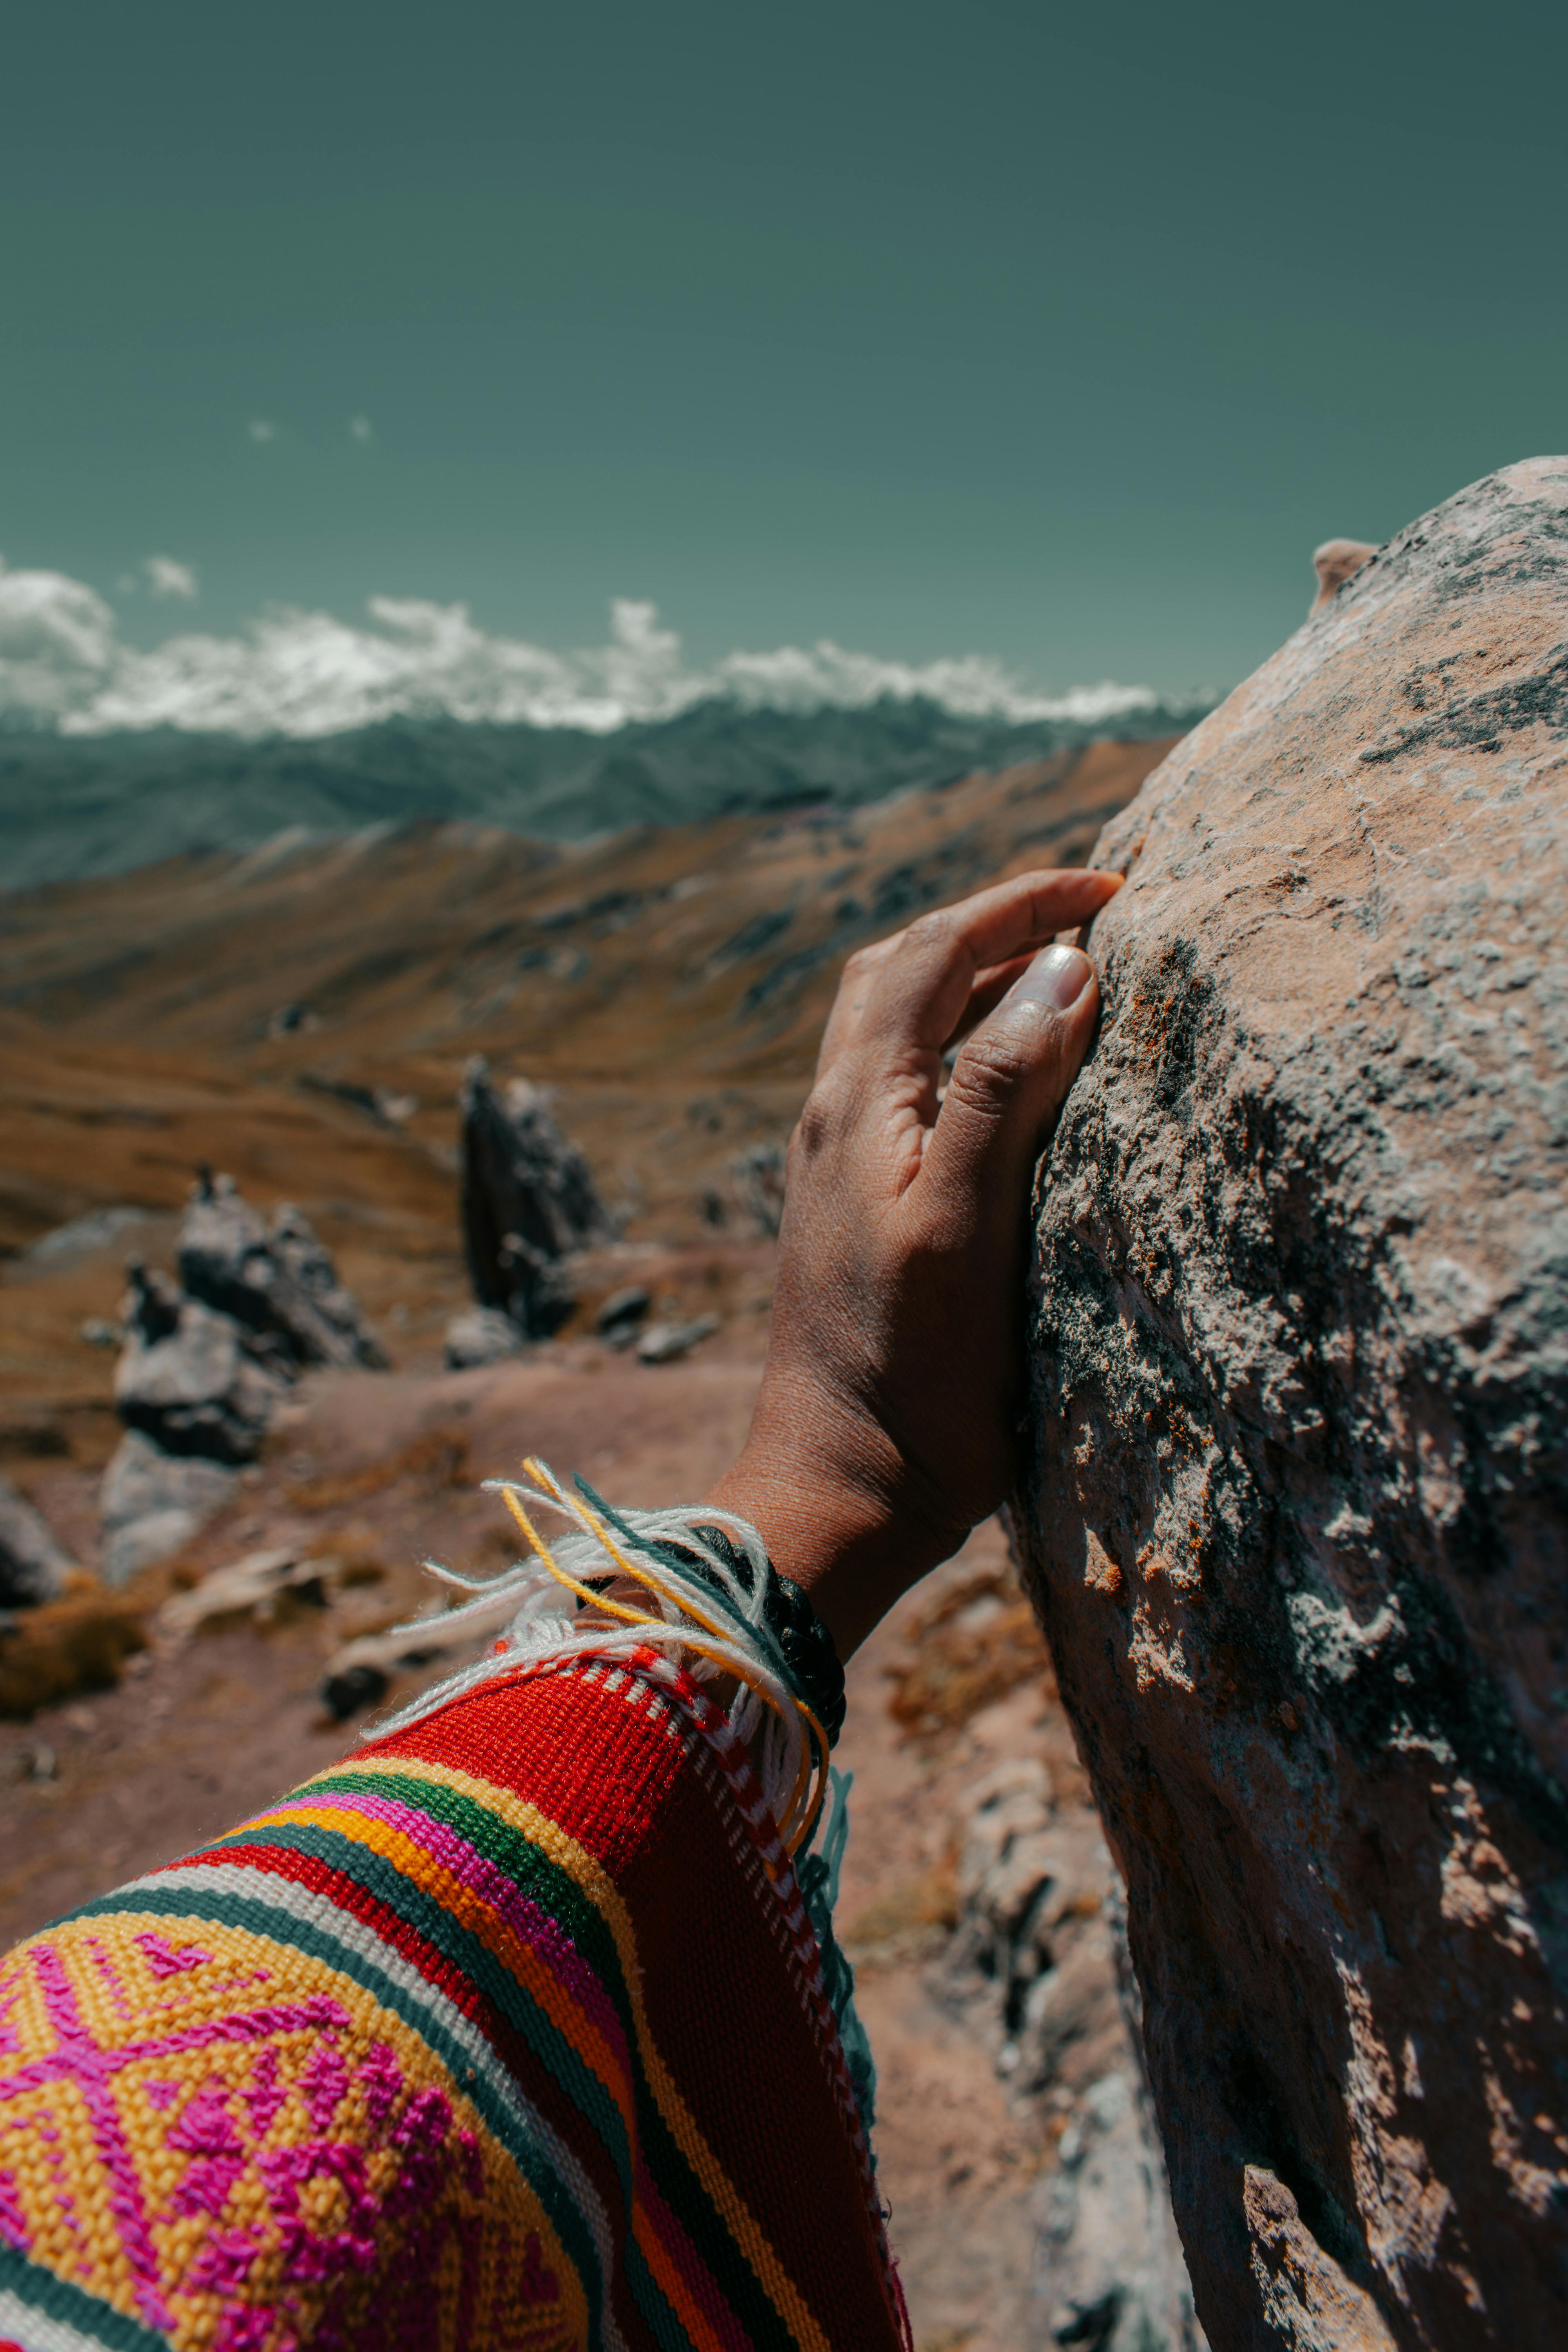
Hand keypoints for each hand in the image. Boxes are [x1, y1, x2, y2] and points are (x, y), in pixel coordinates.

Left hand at [705, 867, 1120, 1654]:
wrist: (841, 1488)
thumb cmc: (911, 1372)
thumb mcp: (966, 1221)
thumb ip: (1005, 1090)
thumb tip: (1062, 967)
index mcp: (856, 1103)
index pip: (935, 950)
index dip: (1021, 903)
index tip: (1113, 888)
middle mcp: (835, 1116)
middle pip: (902, 971)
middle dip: (992, 924)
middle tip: (1089, 917)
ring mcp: (840, 1162)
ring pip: (897, 1024)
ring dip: (972, 981)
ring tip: (1062, 978)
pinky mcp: (856, 1206)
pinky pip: (906, 1084)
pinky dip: (962, 1046)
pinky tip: (1017, 1084)